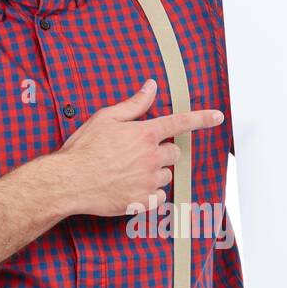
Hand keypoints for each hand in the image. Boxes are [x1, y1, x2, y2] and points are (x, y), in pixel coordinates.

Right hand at [57, 78, 223, 216]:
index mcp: (144, 133)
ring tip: (130, 172)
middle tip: (140, 154)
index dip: (202, 118)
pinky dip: (150, 194)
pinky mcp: (144, 201)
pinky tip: (131, 188)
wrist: (69, 181)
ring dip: (156, 173)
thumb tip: (150, 87)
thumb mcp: (106, 118)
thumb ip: (134, 104)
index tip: (217, 117)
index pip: (180, 122)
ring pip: (167, 176)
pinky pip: (159, 197)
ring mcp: (149, 180)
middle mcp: (151, 156)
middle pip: (174, 153)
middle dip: (163, 152)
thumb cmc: (83, 149)